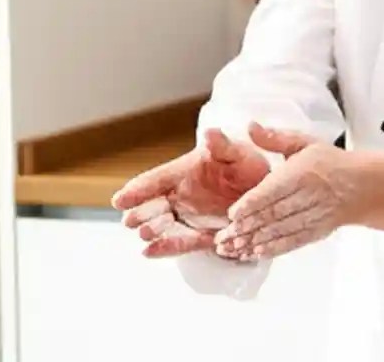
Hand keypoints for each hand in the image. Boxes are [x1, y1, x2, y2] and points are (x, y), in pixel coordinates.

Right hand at [111, 128, 269, 257]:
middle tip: (131, 219)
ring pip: (164, 225)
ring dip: (153, 230)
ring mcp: (188, 216)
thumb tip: (212, 132)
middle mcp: (180, 195)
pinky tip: (149, 252)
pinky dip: (165, 248)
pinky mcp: (200, 235)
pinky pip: (180, 242)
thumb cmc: (247, 164)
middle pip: (153, 205)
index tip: (120, 199)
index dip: (138, 189)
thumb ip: (223, 146)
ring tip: (145, 233)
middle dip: (141, 212)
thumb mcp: (237, 152)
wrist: (263, 190)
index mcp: (183, 172)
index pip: (156, 179)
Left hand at [213, 122, 360, 260]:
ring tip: (233, 249)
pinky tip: (256, 253)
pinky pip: (292, 242)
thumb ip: (275, 138)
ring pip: (279, 231)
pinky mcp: (316, 231)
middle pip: (272, 215)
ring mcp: (312, 216)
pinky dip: (273, 249)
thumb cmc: (331, 162)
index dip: (252, 203)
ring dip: (255, 242)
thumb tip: (250, 126)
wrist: (362, 186)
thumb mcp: (304, 143)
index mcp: (301, 173)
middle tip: (223, 238)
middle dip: (246, 228)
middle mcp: (307, 196)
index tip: (233, 213)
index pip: (272, 190)